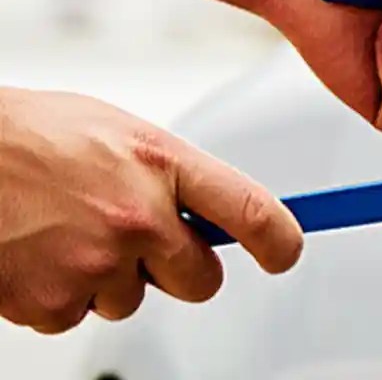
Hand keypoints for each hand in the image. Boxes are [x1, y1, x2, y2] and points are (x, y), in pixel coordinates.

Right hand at [0, 89, 302, 332]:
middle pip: (202, 279)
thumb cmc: (29, 136)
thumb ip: (168, 174)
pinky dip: (60, 293)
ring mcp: (96, 264)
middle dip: (178, 268)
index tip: (285, 253)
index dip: (281, 241)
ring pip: (134, 299)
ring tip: (65, 230)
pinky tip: (37, 252)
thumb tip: (209, 213)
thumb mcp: (118, 134)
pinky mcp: (52, 303)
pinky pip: (78, 315)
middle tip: (137, 240)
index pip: (253, 212)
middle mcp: (137, 217)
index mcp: (160, 163)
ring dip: (109, 277)